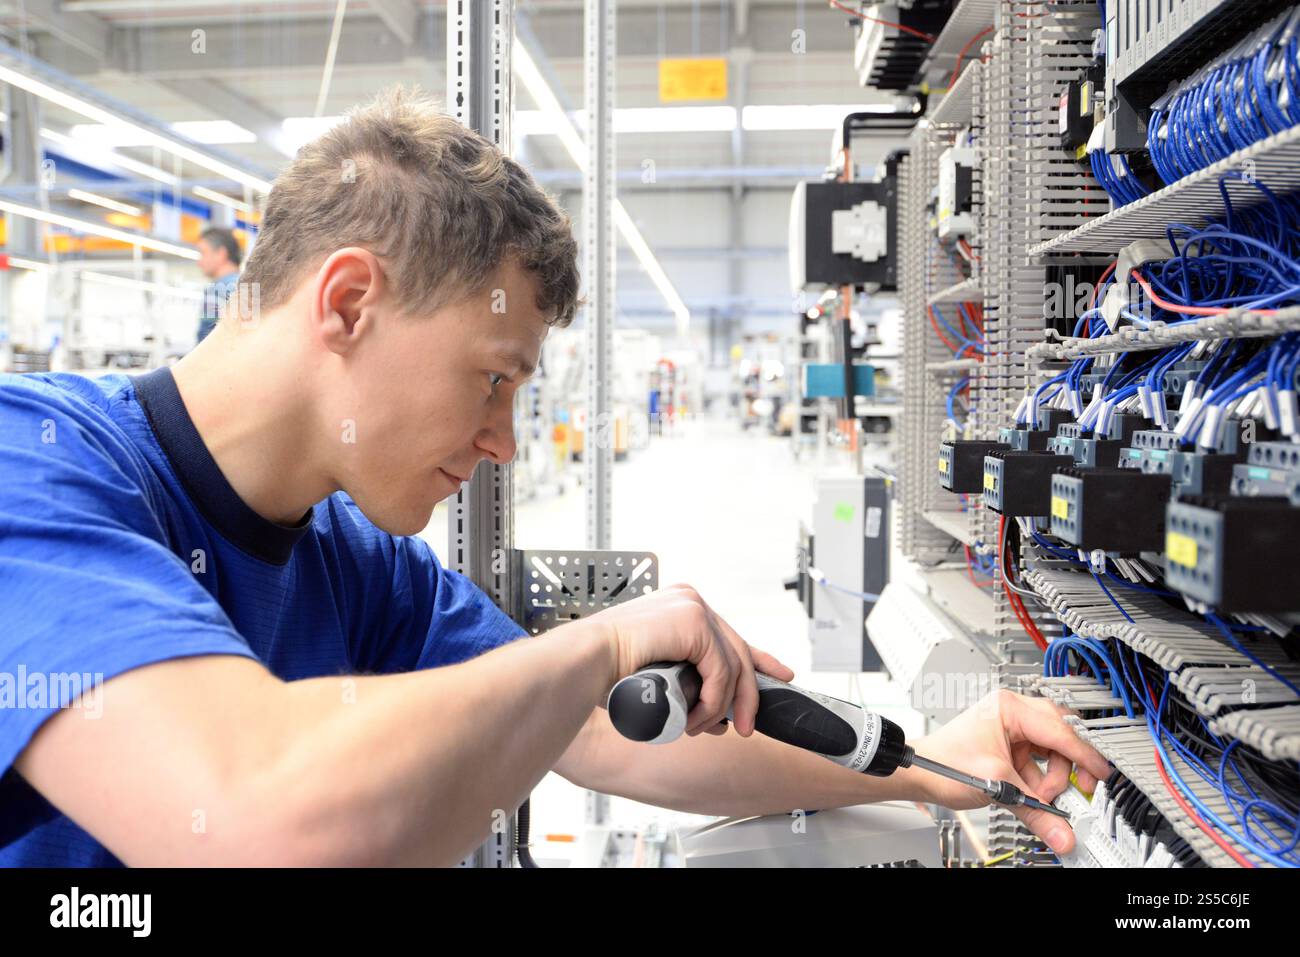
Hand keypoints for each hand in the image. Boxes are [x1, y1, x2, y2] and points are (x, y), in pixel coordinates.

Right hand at [587, 583, 793, 737]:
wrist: (584, 663)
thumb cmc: (606, 672)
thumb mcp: (659, 675)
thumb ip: (686, 682)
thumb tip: (717, 713)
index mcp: (679, 607)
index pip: (729, 635)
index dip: (760, 658)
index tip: (780, 675)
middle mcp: (689, 600)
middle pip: (737, 650)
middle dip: (747, 693)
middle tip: (746, 726)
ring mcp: (693, 607)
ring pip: (731, 665)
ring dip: (719, 706)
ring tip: (699, 728)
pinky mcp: (693, 621)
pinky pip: (720, 670)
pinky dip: (712, 701)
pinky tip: (696, 717)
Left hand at [906, 689, 1110, 855]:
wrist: (920, 772)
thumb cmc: (944, 763)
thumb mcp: (995, 786)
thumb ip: (1034, 811)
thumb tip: (1061, 833)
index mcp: (1009, 707)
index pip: (1059, 730)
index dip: (1084, 755)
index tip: (1101, 774)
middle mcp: (1013, 712)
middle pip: (1061, 735)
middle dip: (1069, 765)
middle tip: (1078, 788)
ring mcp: (1012, 728)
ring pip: (1052, 750)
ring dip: (1053, 776)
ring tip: (1041, 796)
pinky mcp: (1010, 745)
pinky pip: (1039, 761)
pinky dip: (1041, 780)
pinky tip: (1034, 794)